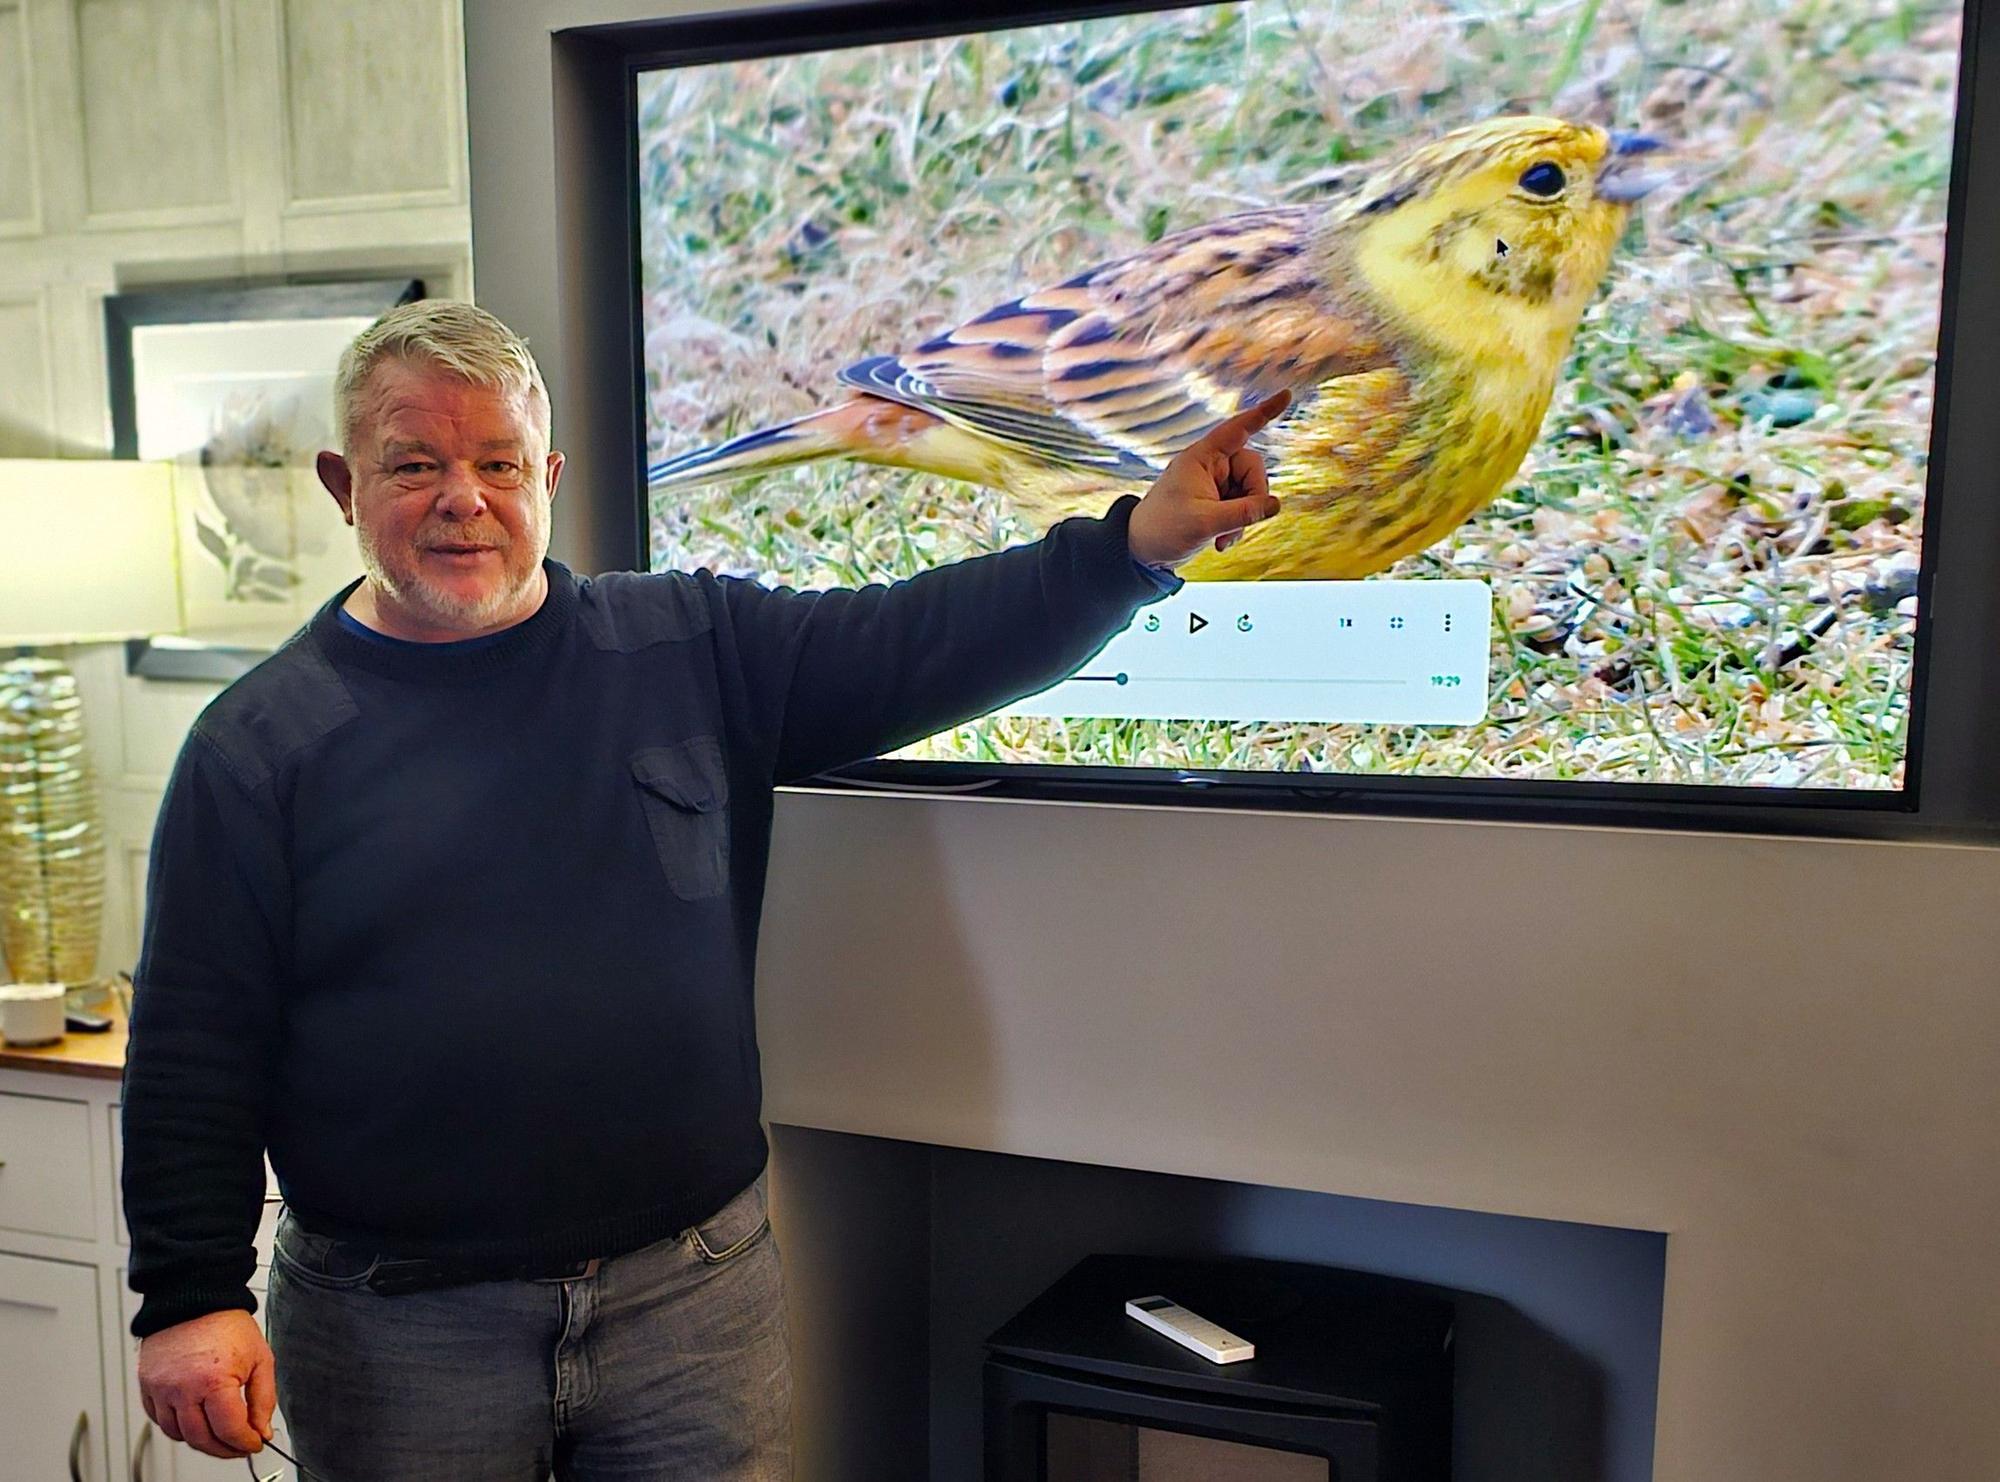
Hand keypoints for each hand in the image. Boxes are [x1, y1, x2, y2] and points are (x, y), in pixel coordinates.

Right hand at [137, 1310, 275, 1459]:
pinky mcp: (147, 1386)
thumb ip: (264, 1399)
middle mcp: (182, 1389)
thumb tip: (261, 1431)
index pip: (229, 1430)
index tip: (254, 1443)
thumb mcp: (260, 1358)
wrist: (194, 1298)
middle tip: (238, 1446)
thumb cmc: (227, 1324)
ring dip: (200, 1441)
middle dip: (224, 1449)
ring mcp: (160, 1389)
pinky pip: (159, 1420)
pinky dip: (177, 1427)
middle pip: (201, 1440)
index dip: (245, 1443)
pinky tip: (195, 1420)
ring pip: (178, 1434)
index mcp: (214, 1381)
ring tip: (218, 1434)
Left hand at [1126, 391, 1288, 567]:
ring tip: (1222, 539)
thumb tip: (1275, 505)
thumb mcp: (1205, 523)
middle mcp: (1210, 465)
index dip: (1263, 412)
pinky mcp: (1217, 500)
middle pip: (1253, 469)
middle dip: (1252, 499)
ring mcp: (1215, 483)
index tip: (1286, 395)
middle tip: (1236, 526)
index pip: (1238, 429)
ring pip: (1251, 491)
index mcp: (1201, 458)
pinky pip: (1243, 506)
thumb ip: (1244, 513)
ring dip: (1244, 518)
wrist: (1142, 549)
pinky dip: (1238, 525)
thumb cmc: (1163, 529)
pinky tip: (1221, 542)